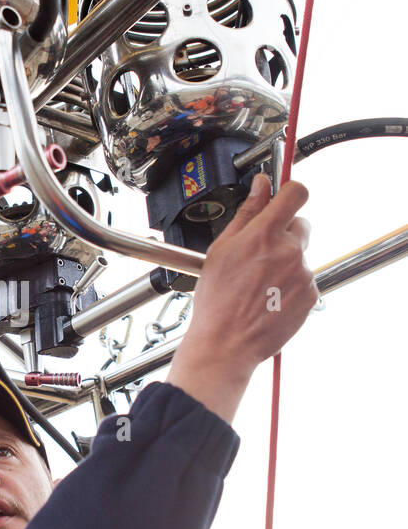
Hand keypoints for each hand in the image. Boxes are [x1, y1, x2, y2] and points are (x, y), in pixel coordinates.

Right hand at [167, 173, 317, 421]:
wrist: (227, 343)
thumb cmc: (217, 300)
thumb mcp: (221, 249)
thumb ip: (247, 212)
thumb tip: (261, 185)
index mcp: (265, 235)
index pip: (296, 194)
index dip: (291, 192)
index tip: (284, 197)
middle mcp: (289, 251)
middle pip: (300, 225)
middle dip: (284, 233)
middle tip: (260, 253)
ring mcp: (303, 274)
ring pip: (300, 255)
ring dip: (285, 262)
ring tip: (259, 284)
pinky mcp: (311, 294)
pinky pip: (304, 279)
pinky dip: (290, 284)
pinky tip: (269, 297)